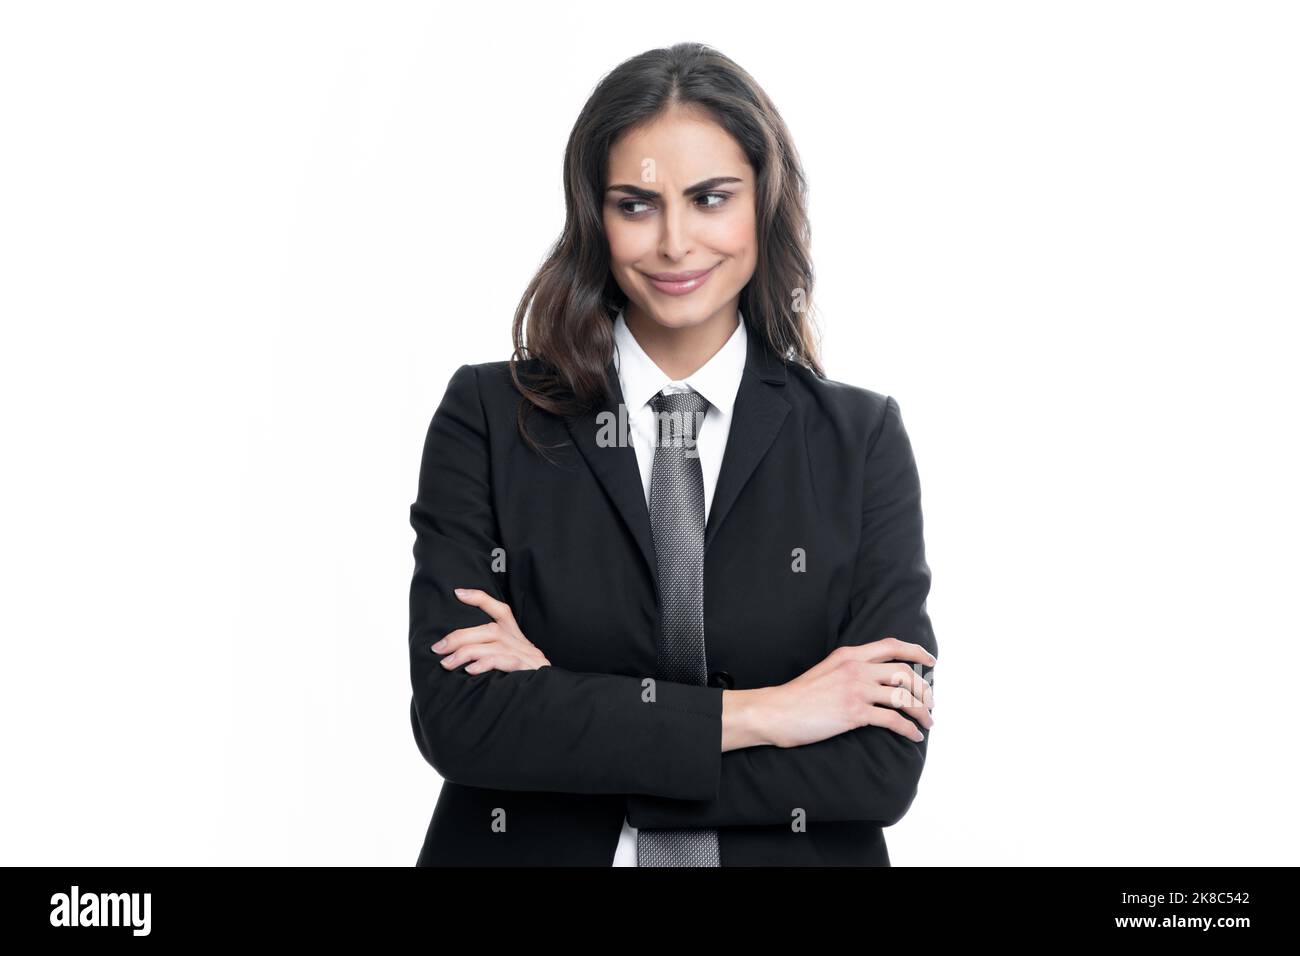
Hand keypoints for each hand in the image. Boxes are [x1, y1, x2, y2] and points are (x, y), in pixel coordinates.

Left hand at [432, 588, 550, 673]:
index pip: (502, 611)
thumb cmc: (526, 684)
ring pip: (494, 643)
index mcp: (518, 639)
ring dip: (466, 652)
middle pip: (491, 629)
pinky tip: (470, 670)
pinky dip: (485, 663)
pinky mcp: (529, 669)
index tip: (458, 593)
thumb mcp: (510, 666)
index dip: (481, 599)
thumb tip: (458, 658)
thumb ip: (491, 658)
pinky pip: (505, 661)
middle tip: (438, 648)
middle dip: (461, 636)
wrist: (552, 699)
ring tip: (447, 663)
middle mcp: (523, 644)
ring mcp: (528, 656)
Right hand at [754, 637, 934, 747]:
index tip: (931, 661)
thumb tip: (873, 678)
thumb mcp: (826, 670)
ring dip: (922, 711)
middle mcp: (855, 668)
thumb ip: (849, 668)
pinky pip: (893, 720)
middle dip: (924, 688)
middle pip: (904, 673)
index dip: (916, 652)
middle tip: (931, 702)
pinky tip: (914, 736)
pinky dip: (909, 729)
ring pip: (903, 697)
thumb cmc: (798, 696)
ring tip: (928, 722)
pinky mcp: (854, 712)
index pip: (891, 645)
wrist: (776, 712)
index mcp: (849, 655)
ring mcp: (855, 689)